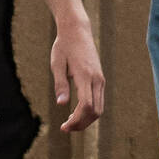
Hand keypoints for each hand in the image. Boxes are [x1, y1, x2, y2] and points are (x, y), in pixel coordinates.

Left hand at [51, 17, 104, 132]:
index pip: (86, 105)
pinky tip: (76, 113)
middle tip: (65, 128)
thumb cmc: (64, 46)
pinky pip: (99, 101)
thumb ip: (60, 84)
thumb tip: (61, 104)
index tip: (64, 127)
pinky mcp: (100, 79)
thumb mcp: (57, 64)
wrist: (77, 30)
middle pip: (95, 111)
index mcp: (85, 75)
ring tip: (70, 123)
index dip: (76, 120)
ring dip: (86, 120)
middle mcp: (97, 79)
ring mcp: (100, 79)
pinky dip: (90, 111)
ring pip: (99, 108)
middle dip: (81, 124)